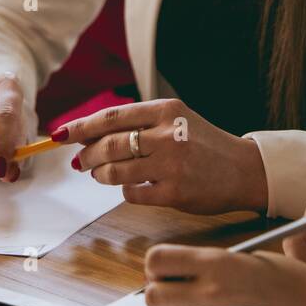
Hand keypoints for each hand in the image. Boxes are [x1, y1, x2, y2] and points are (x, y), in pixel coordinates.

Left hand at [59, 98, 267, 213]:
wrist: (243, 169)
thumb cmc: (204, 144)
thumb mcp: (176, 120)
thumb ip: (139, 124)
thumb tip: (90, 134)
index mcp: (166, 111)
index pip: (112, 117)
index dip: (81, 126)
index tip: (61, 134)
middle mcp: (168, 135)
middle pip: (109, 145)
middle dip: (87, 155)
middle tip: (80, 161)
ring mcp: (171, 165)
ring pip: (115, 171)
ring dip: (101, 174)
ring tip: (101, 174)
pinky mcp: (174, 193)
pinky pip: (132, 194)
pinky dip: (125, 191)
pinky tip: (130, 187)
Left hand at [143, 243, 305, 305]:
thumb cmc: (287, 279)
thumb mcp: (246, 258)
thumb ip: (211, 264)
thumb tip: (181, 272)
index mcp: (215, 261)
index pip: (156, 259)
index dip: (158, 265)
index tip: (169, 269)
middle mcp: (209, 290)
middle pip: (150, 295)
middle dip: (160, 293)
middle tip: (179, 294)